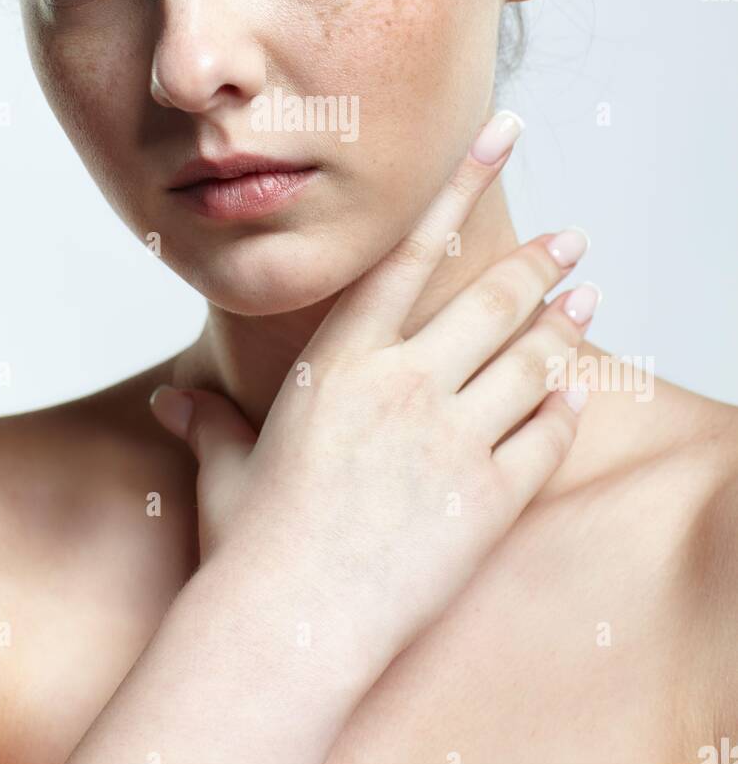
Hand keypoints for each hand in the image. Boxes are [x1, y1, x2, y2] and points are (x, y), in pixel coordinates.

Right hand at [149, 110, 597, 667]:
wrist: (285, 628)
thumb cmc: (249, 543)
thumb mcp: (226, 468)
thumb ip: (209, 420)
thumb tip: (173, 397)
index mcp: (342, 361)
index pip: (412, 251)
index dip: (464, 185)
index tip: (504, 135)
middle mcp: (403, 385)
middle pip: (491, 302)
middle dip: (541, 262)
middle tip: (573, 239)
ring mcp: (451, 441)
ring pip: (530, 361)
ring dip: (567, 324)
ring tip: (589, 296)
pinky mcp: (487, 501)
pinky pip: (544, 438)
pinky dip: (566, 409)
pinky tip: (577, 391)